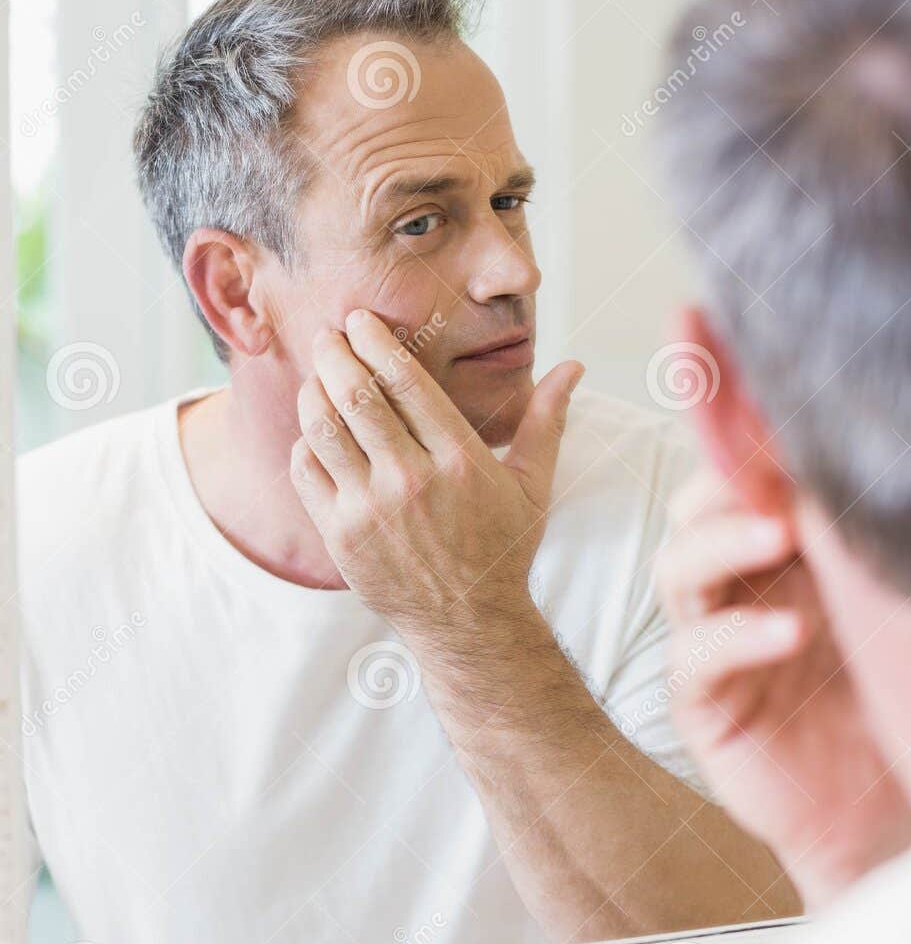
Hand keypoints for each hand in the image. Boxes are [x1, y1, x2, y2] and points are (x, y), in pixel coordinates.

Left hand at [290, 310, 582, 647]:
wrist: (469, 623)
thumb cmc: (501, 548)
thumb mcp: (533, 485)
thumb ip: (547, 420)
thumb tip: (574, 367)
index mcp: (459, 459)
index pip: (404, 380)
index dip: (375, 341)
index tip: (360, 321)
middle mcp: (412, 480)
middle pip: (356, 394)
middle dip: (335, 354)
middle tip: (327, 335)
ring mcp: (371, 510)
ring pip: (323, 429)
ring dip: (313, 391)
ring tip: (317, 376)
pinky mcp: (341, 536)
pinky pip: (306, 472)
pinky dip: (304, 444)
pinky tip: (315, 433)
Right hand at [655, 471, 910, 907]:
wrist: (880, 807)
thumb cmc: (893, 696)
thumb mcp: (885, 600)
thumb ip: (857, 536)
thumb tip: (872, 453)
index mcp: (780, 545)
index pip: (745, 471)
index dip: (745, 432)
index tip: (767, 395)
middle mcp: (739, 581)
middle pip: (698, 505)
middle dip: (726, 477)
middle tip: (774, 469)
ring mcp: (711, 636)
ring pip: (679, 568)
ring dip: (721, 541)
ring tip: (775, 532)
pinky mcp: (700, 699)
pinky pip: (695, 656)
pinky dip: (736, 637)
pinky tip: (788, 631)